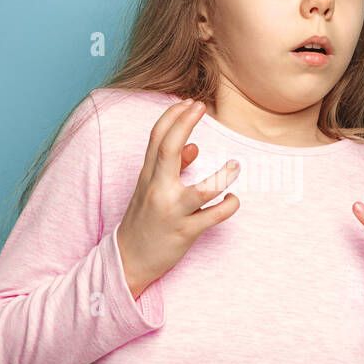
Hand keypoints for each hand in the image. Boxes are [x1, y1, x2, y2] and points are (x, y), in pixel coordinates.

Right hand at [116, 98, 239, 297]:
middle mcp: (157, 190)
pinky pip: (213, 217)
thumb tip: (194, 147)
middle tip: (201, 106)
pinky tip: (233, 201)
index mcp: (147, 177)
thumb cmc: (143, 221)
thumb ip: (172, 167)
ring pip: (201, 191)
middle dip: (184, 124)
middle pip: (168, 150)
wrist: (127, 261)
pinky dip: (228, 207)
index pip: (156, 138)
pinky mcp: (184, 233)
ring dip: (223, 176)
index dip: (172, 117)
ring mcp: (171, 212)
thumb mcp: (151, 190)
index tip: (189, 102)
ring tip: (235, 165)